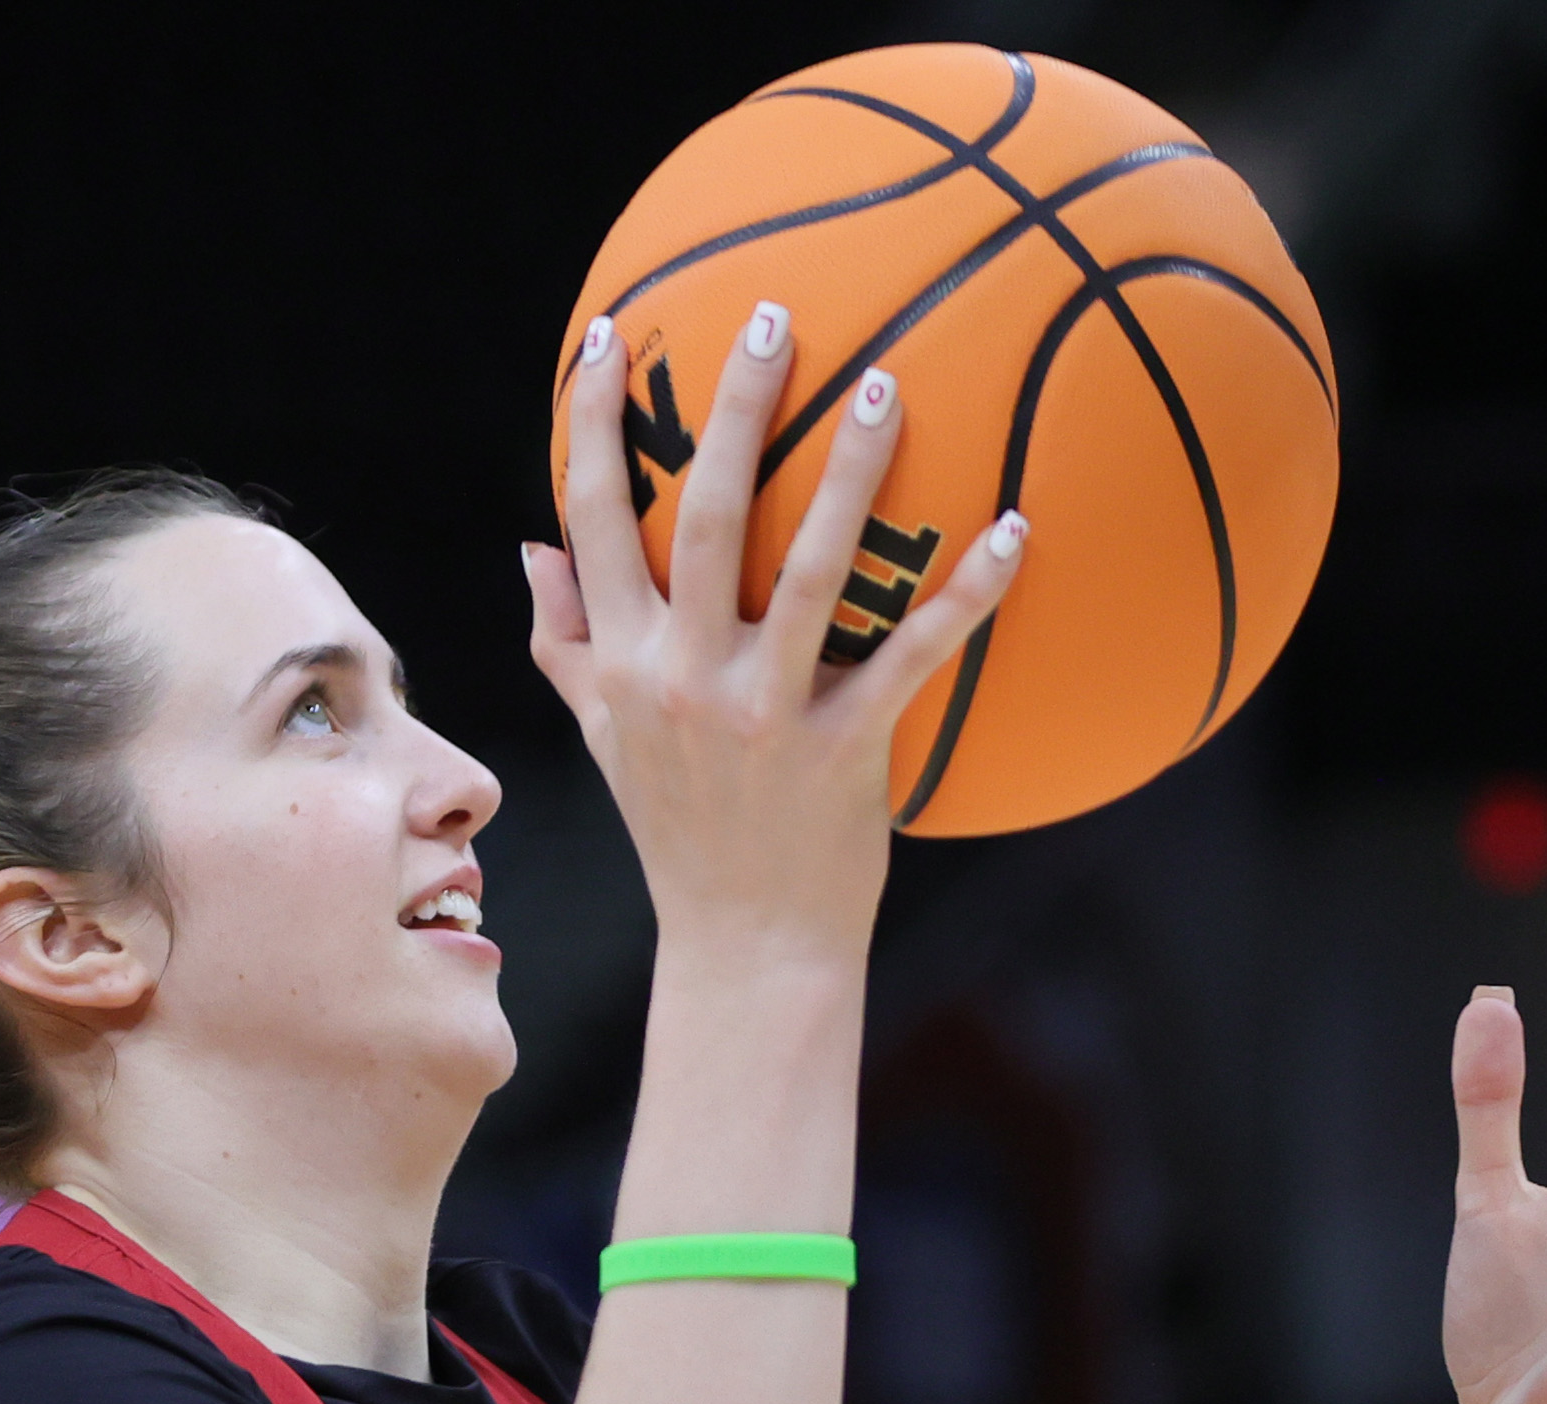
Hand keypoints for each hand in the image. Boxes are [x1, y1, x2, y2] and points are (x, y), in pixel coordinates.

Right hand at [525, 305, 1023, 962]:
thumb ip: (564, 641)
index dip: (596, 422)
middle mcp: (683, 678)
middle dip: (734, 411)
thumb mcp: (604, 735)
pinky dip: (966, 595)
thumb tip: (531, 546)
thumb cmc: (679, 829)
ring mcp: (763, 715)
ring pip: (808, 572)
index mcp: (622, 662)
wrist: (742, 945)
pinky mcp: (843, 751)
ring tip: (888, 384)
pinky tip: (1015, 530)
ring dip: (851, 475)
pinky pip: (912, 657)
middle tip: (774, 316)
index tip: (610, 333)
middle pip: (704, 519)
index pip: (594, 521)